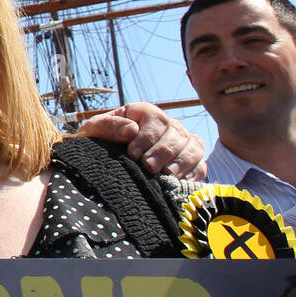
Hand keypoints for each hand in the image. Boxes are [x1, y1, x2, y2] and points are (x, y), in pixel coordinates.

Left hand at [77, 102, 206, 178]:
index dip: (147, 136)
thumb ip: (108, 126)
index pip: (156, 119)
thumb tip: (130, 130)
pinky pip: (200, 166)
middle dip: (163, 151)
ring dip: (181, 162)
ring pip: (193, 147)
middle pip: (176, 133)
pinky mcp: (190, 162)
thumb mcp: (95, 131)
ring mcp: (182, 143)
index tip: (133, 154)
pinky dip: (192, 174)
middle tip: (149, 167)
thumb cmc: (100, 143)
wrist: (105, 162)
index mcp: (144, 112)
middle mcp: (168, 125)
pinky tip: (177, 183)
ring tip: (165, 176)